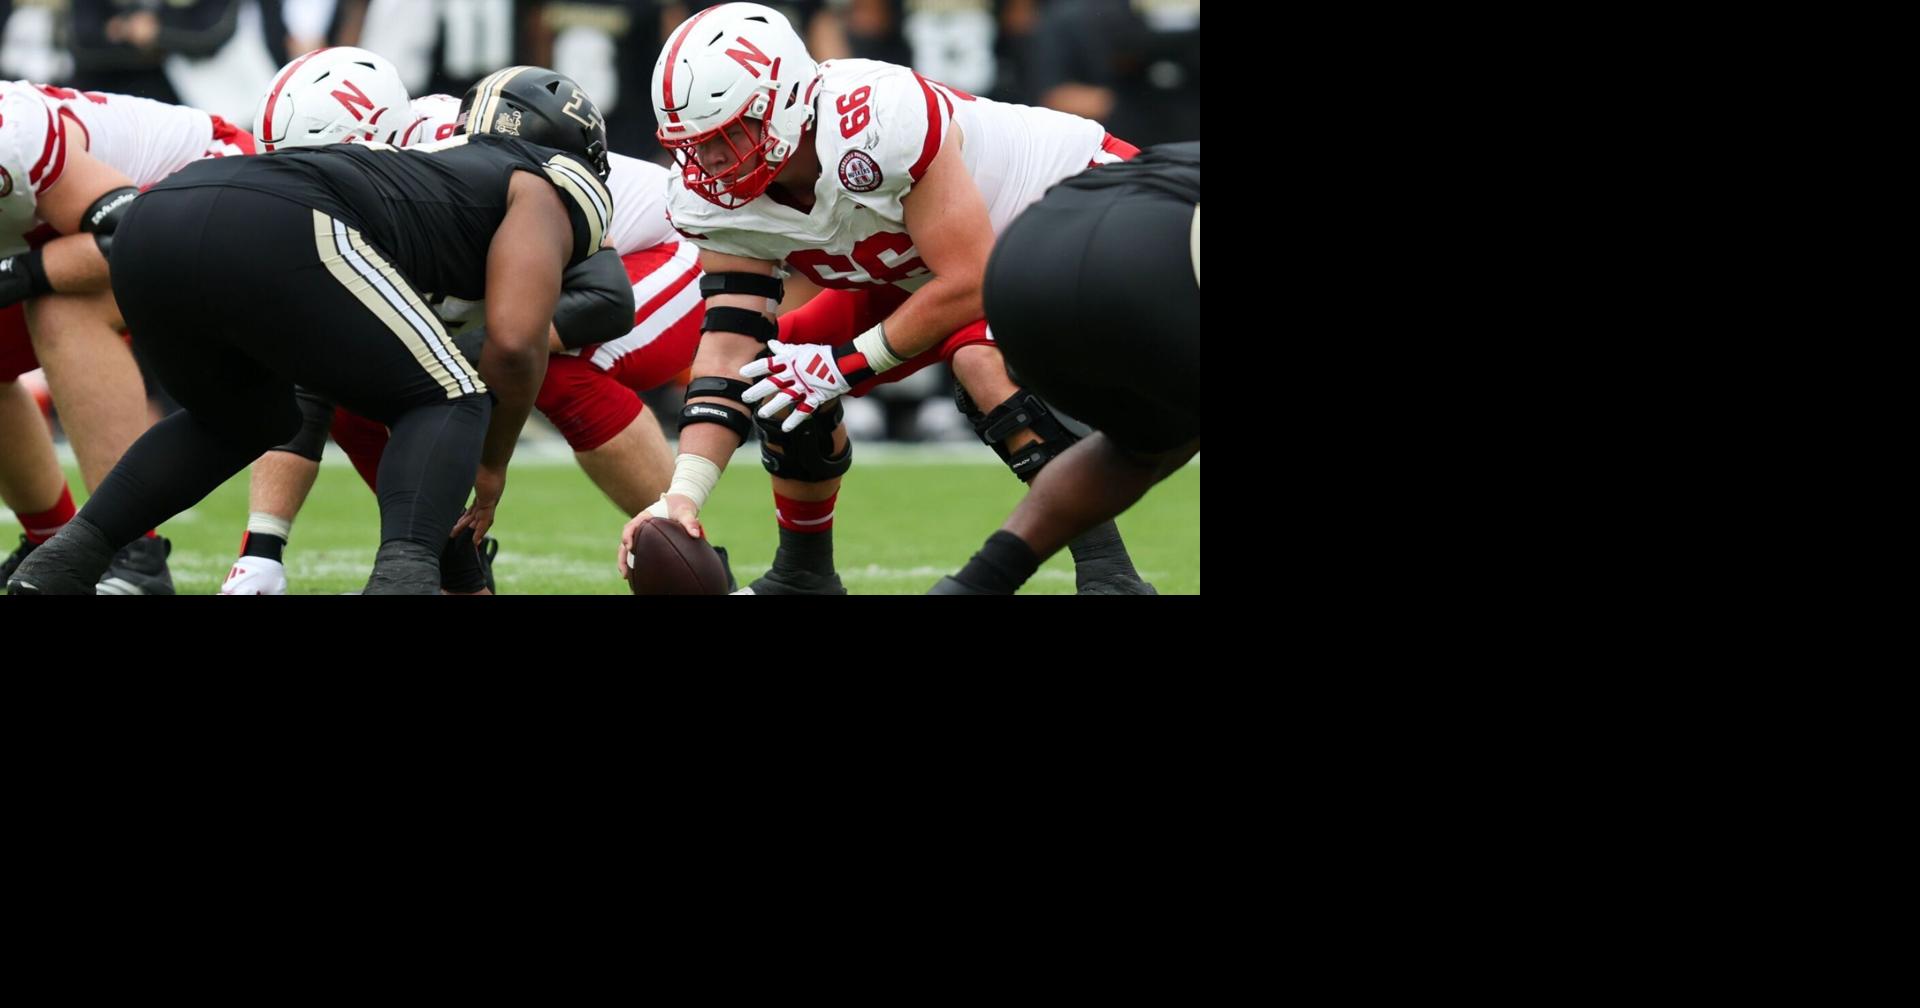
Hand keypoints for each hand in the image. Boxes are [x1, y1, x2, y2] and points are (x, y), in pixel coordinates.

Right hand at [452, 464, 505, 543]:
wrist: (490, 457)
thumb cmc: (478, 461)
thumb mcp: (463, 473)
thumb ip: (452, 477)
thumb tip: (435, 473)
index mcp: (481, 491)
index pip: (472, 508)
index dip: (465, 517)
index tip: (457, 523)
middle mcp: (486, 498)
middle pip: (475, 516)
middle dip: (465, 526)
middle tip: (454, 534)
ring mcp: (489, 500)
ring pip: (480, 520)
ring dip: (473, 532)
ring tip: (468, 543)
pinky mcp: (490, 502)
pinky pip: (485, 520)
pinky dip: (480, 531)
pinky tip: (475, 541)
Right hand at [618, 493, 702, 578]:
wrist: (680, 504)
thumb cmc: (680, 507)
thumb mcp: (685, 512)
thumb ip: (690, 521)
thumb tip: (695, 534)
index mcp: (645, 517)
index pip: (630, 526)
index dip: (627, 536)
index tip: (629, 546)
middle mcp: (640, 526)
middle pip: (625, 541)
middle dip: (622, 556)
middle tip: (625, 570)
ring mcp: (641, 534)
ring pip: (627, 549)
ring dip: (625, 562)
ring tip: (626, 576)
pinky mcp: (645, 541)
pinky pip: (636, 551)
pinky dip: (633, 561)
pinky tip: (636, 574)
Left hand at [739, 339, 856, 432]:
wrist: (842, 364)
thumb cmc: (819, 355)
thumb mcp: (800, 349)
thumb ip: (783, 349)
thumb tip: (770, 342)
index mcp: (791, 361)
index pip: (769, 364)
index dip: (755, 368)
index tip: (742, 372)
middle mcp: (795, 374)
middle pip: (773, 383)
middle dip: (758, 390)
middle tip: (744, 397)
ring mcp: (805, 387)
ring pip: (786, 398)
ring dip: (773, 407)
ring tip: (761, 415)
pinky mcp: (815, 397)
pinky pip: (803, 410)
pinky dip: (794, 419)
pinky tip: (784, 428)